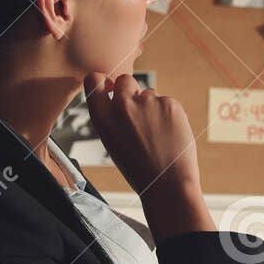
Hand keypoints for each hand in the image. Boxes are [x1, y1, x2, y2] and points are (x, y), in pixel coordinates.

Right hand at [83, 73, 212, 241]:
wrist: (167, 184)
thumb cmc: (139, 168)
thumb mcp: (112, 142)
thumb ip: (112, 117)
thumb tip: (118, 94)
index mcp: (102, 118)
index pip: (93, 80)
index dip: (104, 82)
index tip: (110, 88)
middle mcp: (122, 106)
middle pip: (124, 80)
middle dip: (131, 90)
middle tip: (139, 112)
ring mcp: (147, 102)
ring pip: (150, 94)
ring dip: (152, 108)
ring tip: (156, 135)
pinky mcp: (170, 103)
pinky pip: (167, 102)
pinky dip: (169, 114)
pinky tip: (169, 134)